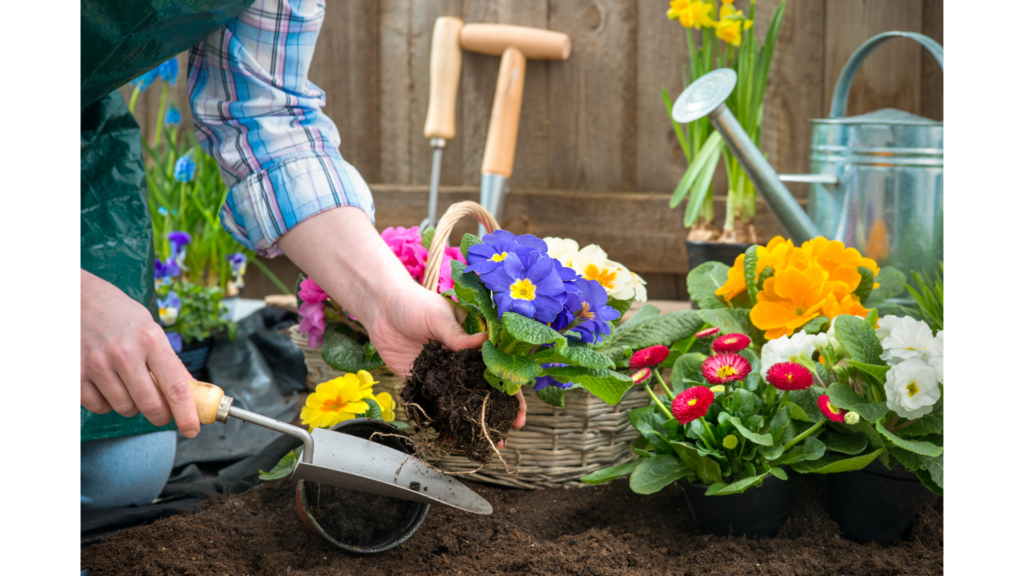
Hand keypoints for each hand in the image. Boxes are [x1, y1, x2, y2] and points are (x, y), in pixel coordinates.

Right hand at [80, 270, 199, 436]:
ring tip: (128, 385)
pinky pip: (98, 407)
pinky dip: (106, 403)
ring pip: (125, 408)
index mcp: (151, 339)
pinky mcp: (75, 373)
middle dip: (161, 416)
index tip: (192, 429)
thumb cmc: (119, 313)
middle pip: (151, 405)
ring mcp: (97, 364)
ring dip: (132, 406)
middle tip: (161, 413)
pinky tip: (107, 385)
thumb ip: (169, 361)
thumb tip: (191, 392)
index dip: (187, 413)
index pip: (175, 387)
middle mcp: (125, 353)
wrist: (75, 297)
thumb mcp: (150, 329)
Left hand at [365, 284, 527, 439]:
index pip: (498, 365)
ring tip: (483, 442)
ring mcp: (444, 372)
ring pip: (463, 400)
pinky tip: (451, 438)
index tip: (519, 408)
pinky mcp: (424, 381)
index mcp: (473, 340)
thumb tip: (484, 342)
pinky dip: (443, 420)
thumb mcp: (438, 316)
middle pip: (485, 388)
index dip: (511, 387)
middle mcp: (462, 359)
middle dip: (498, 411)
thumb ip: (457, 335)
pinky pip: (436, 404)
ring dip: (473, 420)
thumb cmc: (413, 303)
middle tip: (508, 431)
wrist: (380, 309)